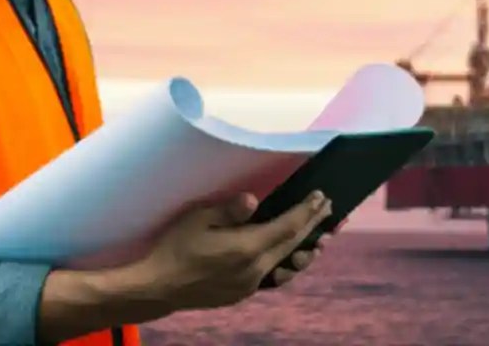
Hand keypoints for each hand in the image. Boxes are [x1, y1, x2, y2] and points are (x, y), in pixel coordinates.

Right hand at [138, 190, 332, 310]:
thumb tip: (254, 199)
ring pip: (287, 264)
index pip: (287, 227)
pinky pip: (274, 275)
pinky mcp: (243, 292)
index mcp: (247, 248)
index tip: (321, 196)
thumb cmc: (176, 247)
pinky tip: (291, 258)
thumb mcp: (198, 219)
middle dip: (312, 224)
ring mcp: (251, 284)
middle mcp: (255, 269)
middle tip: (329, 208)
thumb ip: (230, 210)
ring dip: (306, 248)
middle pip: (292, 244)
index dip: (306, 211)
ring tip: (321, 238)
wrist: (159, 287)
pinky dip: (288, 263)